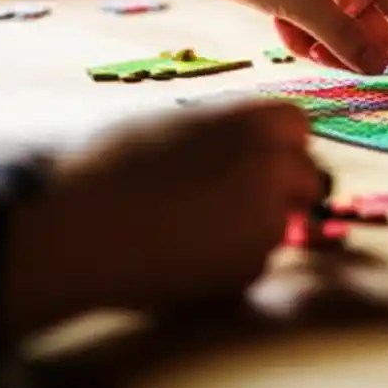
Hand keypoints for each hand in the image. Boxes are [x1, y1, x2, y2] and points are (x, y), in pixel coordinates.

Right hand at [2, 100, 321, 333]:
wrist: (77, 227)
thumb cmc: (110, 164)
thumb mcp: (177, 122)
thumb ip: (225, 130)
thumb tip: (245, 144)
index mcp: (256, 120)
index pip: (298, 128)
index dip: (280, 145)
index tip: (261, 157)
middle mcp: (276, 166)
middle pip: (310, 177)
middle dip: (285, 189)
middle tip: (237, 199)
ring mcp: (270, 219)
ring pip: (284, 223)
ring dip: (256, 227)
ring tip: (195, 228)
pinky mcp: (252, 266)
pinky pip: (256, 260)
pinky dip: (232, 261)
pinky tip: (185, 255)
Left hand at [194, 0, 387, 77]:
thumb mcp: (304, 3)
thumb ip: (343, 38)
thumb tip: (381, 69)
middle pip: (374, 34)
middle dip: (356, 53)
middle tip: (330, 59)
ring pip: (343, 39)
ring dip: (325, 50)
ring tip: (299, 43)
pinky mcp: (302, 1)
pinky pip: (317, 36)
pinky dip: (302, 40)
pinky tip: (280, 29)